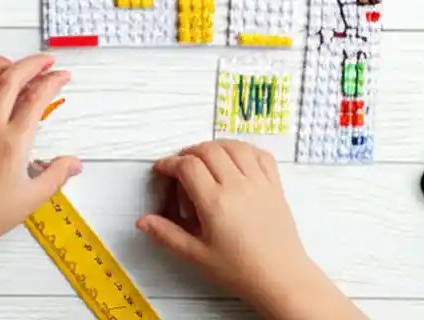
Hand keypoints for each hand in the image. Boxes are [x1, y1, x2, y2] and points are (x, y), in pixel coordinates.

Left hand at [0, 55, 80, 249]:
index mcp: (13, 141)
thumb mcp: (34, 197)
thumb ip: (57, 175)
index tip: (62, 76)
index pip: (36, 98)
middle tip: (45, 61)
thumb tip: (76, 163)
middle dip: (30, 64)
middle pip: (8, 81)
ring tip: (9, 63)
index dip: (52, 81)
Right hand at [135, 140, 316, 306]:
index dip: (170, 163)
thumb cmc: (240, 269)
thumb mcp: (196, 255)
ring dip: (215, 146)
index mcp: (216, 203)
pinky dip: (244, 149)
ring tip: (205, 159)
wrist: (279, 277)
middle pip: (208, 149)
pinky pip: (260, 154)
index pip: (188, 166)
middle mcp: (238, 186)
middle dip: (189, 152)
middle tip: (181, 166)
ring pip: (234, 146)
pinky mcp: (275, 185)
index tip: (162, 169)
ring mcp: (259, 182)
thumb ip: (168, 234)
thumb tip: (144, 222)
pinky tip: (236, 159)